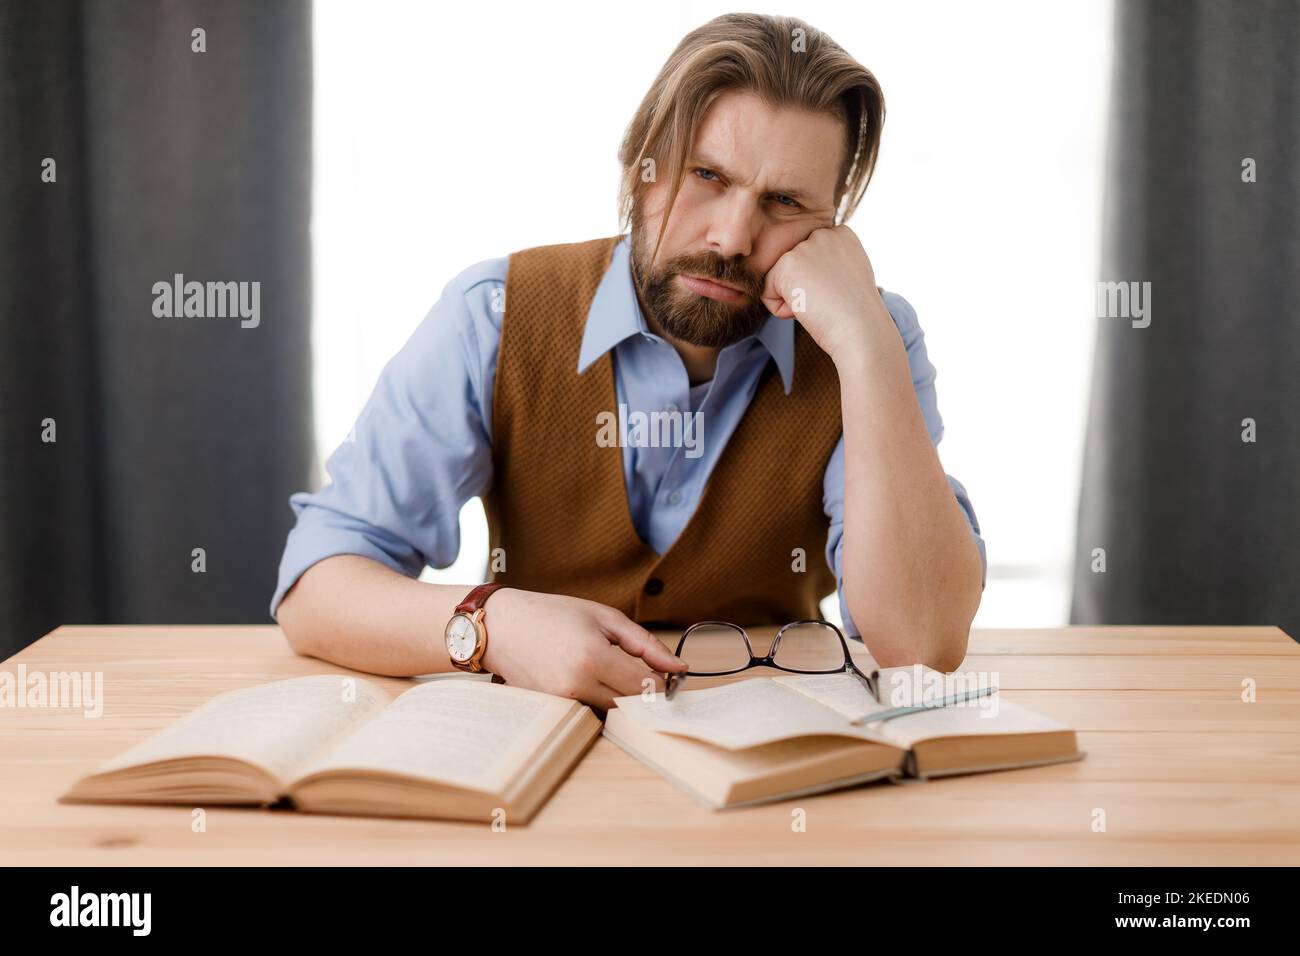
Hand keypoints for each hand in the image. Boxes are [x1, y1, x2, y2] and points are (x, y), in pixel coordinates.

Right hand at [481, 588, 687, 710]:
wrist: (501, 626)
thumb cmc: (552, 614)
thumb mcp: (603, 617)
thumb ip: (645, 644)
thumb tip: (679, 667)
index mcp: (593, 657)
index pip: (646, 686)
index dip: (663, 682)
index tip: (665, 673)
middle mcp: (577, 684)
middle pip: (631, 704)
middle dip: (644, 692)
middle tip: (643, 671)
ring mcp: (562, 701)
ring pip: (611, 711)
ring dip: (620, 695)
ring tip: (610, 668)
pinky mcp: (553, 709)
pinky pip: (589, 710)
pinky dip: (598, 697)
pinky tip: (589, 676)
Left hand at [760, 224, 893, 362]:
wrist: (861, 329)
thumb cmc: (858, 314)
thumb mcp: (849, 276)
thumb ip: (829, 265)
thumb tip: (807, 273)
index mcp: (841, 234)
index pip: (808, 261)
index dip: (820, 286)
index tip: (840, 294)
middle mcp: (822, 233)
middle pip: (793, 269)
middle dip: (805, 291)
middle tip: (830, 301)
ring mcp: (804, 246)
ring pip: (778, 280)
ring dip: (794, 301)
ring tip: (821, 304)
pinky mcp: (786, 264)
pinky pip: (767, 293)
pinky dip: (782, 310)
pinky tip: (807, 308)